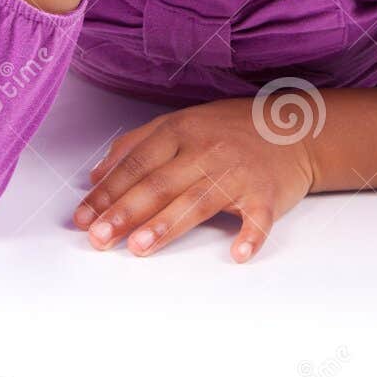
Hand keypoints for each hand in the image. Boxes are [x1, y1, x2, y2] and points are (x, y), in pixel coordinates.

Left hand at [72, 95, 318, 262]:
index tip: (83, 218)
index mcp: (180, 130)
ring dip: (167, 225)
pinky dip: (251, 235)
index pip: (136, 163)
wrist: (294, 128)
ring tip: (139, 247)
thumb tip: (95, 176)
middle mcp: (205, 149)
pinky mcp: (267, 193)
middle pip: (159, 183)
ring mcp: (237, 172)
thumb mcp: (181, 122)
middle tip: (99, 238)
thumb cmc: (230, 129)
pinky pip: (259, 217)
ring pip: (197, 200)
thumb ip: (136, 145)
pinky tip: (238, 254)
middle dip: (125, 212)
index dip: (108, 191)